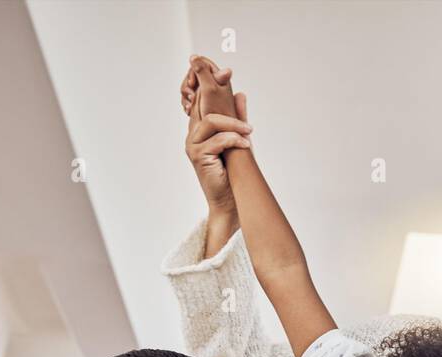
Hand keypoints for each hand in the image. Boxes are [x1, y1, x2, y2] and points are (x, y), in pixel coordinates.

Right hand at [182, 57, 250, 214]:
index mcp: (199, 129)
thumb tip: (241, 93)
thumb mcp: (237, 140)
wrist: (230, 201)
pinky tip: (246, 145)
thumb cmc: (234, 173)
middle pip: (201, 104)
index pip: (201, 100)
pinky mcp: (199, 157)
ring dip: (233, 124)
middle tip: (230, 76)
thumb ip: (237, 117)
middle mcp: (192, 135)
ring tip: (249, 132)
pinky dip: (234, 140)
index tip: (225, 70)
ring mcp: (193, 146)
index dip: (209, 82)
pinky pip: (217, 140)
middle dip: (213, 87)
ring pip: (210, 121)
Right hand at [185, 55, 241, 120]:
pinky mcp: (204, 103)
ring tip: (190, 106)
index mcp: (219, 76)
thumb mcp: (209, 89)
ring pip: (190, 86)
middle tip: (191, 98)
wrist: (222, 134)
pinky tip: (189, 111)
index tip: (193, 84)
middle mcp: (215, 83)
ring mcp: (209, 93)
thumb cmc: (219, 113)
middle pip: (193, 74)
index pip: (201, 62)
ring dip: (186, 96)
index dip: (193, 72)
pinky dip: (187, 103)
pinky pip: (190, 98)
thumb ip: (202, 72)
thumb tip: (194, 56)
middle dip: (188, 85)